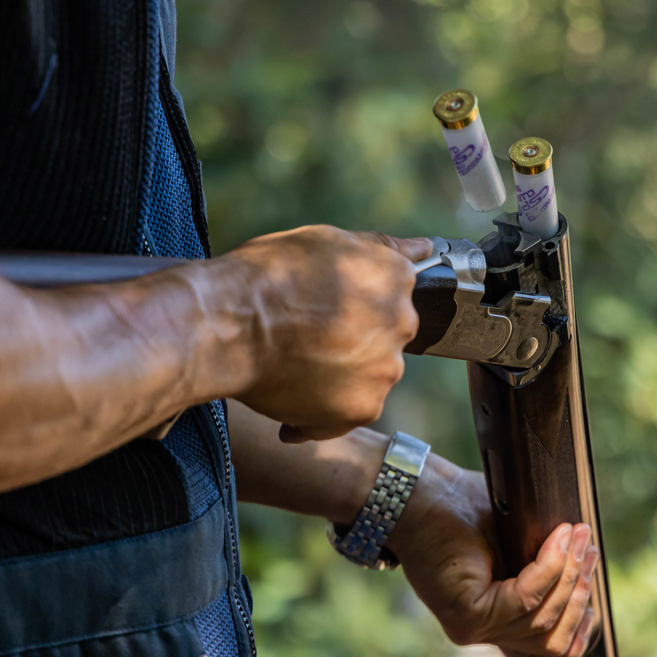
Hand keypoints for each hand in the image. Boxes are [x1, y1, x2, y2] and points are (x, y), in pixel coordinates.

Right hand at [224, 225, 432, 442]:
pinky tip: (283, 396)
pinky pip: (344, 415)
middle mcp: (402, 322)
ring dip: (335, 377)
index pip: (388, 295)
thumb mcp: (326, 241)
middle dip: (347, 341)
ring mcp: (385, 368)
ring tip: (289, 366)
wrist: (232, 322)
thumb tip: (424, 248)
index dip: (350, 304)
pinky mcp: (363, 407)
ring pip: (366, 377)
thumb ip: (380, 249)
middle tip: (301, 337)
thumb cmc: (268, 276)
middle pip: (380, 338)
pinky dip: (317, 415)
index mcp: (396, 277)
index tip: (323, 309)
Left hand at [388, 456, 600, 656]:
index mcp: (496, 618)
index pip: (550, 647)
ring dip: (568, 574)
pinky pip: (525, 600)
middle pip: (553, 639)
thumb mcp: (516, 541)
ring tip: (576, 536)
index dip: (579, 621)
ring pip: (543, 619)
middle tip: (588, 546)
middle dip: (578, 590)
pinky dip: (548, 568)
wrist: (418, 494)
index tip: (591, 577)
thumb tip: (585, 565)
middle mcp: (485, 630)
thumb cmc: (462, 509)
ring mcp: (474, 629)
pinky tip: (557, 540)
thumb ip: (543, 564)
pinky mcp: (467, 617)